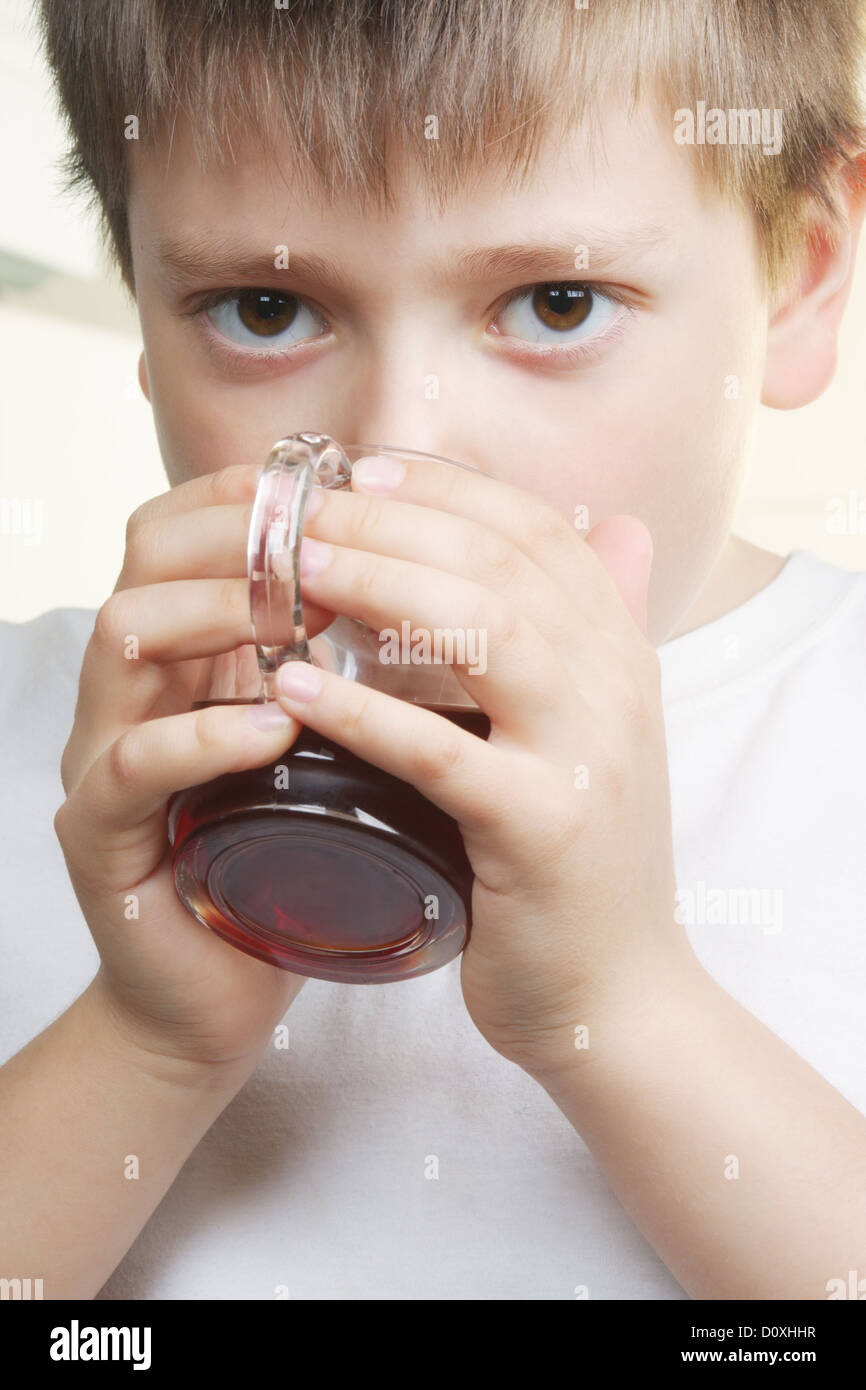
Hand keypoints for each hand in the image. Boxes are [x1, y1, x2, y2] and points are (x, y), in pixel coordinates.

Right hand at [54, 464, 335, 1077]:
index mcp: (192, 655)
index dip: (263, 494)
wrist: (225, 994)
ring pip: (124, 636)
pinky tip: (273, 731)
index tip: (343, 482)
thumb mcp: (330, 742)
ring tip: (300, 620)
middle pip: (149, 556)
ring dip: (215, 613)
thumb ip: (348, 664)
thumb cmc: (292, 860)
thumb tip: (445, 577)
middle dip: (238, 532)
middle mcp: (137, 689)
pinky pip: (129, 766)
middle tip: (323, 540)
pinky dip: (201, 736)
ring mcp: (106, 756)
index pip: (199, 528)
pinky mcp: (100, 837)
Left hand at [272, 454, 693, 1078]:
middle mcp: (616, 686)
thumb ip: (593, 630)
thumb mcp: (595, 728)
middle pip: (502, 561)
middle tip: (304, 512)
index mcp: (621, 653)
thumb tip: (616, 529)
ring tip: (293, 570)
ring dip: (379, 586)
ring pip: (485, 628)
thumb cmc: (574, 862)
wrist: (616, 997)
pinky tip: (292, 687)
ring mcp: (584, 754)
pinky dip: (362, 711)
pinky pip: (441, 750)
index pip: (537, 529)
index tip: (362, 468)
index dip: (448, 487)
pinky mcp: (541, 828)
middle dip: (394, 521)